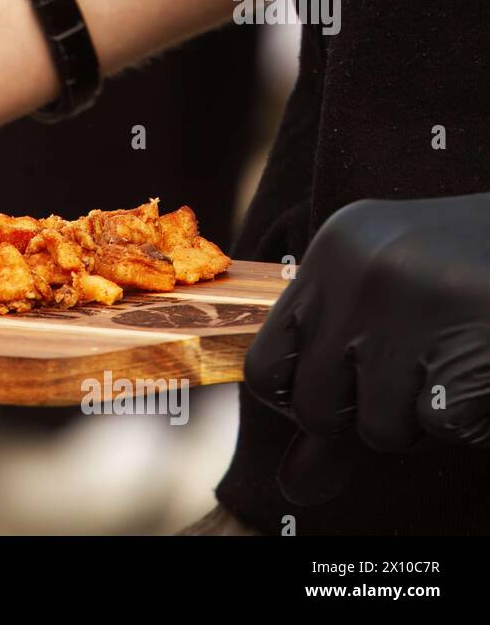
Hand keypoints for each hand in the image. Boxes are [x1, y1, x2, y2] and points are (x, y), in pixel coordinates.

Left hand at [244, 193, 489, 505]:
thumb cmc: (474, 283)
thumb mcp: (389, 317)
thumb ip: (338, 394)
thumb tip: (294, 486)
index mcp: (334, 249)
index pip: (268, 366)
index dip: (307, 398)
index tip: (349, 390)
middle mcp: (361, 267)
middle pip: (318, 407)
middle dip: (369, 413)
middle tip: (421, 370)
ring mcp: (415, 300)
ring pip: (380, 426)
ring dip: (426, 415)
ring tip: (461, 357)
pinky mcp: (469, 339)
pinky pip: (445, 424)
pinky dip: (472, 412)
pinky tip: (489, 360)